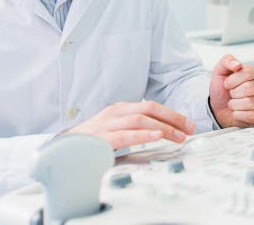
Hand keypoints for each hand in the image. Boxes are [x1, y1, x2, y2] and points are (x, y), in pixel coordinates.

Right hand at [65, 101, 195, 149]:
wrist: (64, 148)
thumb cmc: (92, 140)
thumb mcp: (114, 128)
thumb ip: (133, 126)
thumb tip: (160, 130)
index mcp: (120, 108)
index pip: (150, 106)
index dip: (171, 114)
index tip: (187, 124)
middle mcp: (115, 112)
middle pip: (149, 109)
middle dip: (172, 118)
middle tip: (189, 128)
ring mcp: (108, 124)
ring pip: (140, 119)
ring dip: (163, 127)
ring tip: (178, 135)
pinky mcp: (102, 138)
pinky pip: (126, 134)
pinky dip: (144, 134)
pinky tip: (156, 136)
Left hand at [209, 54, 253, 127]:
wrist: (218, 107)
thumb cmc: (222, 89)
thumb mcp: (219, 71)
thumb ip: (227, 61)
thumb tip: (237, 64)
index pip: (249, 72)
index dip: (234, 79)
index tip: (228, 83)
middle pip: (250, 87)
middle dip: (234, 92)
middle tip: (232, 93)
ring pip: (250, 102)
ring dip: (235, 104)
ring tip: (234, 102)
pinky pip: (251, 115)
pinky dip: (238, 114)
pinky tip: (237, 111)